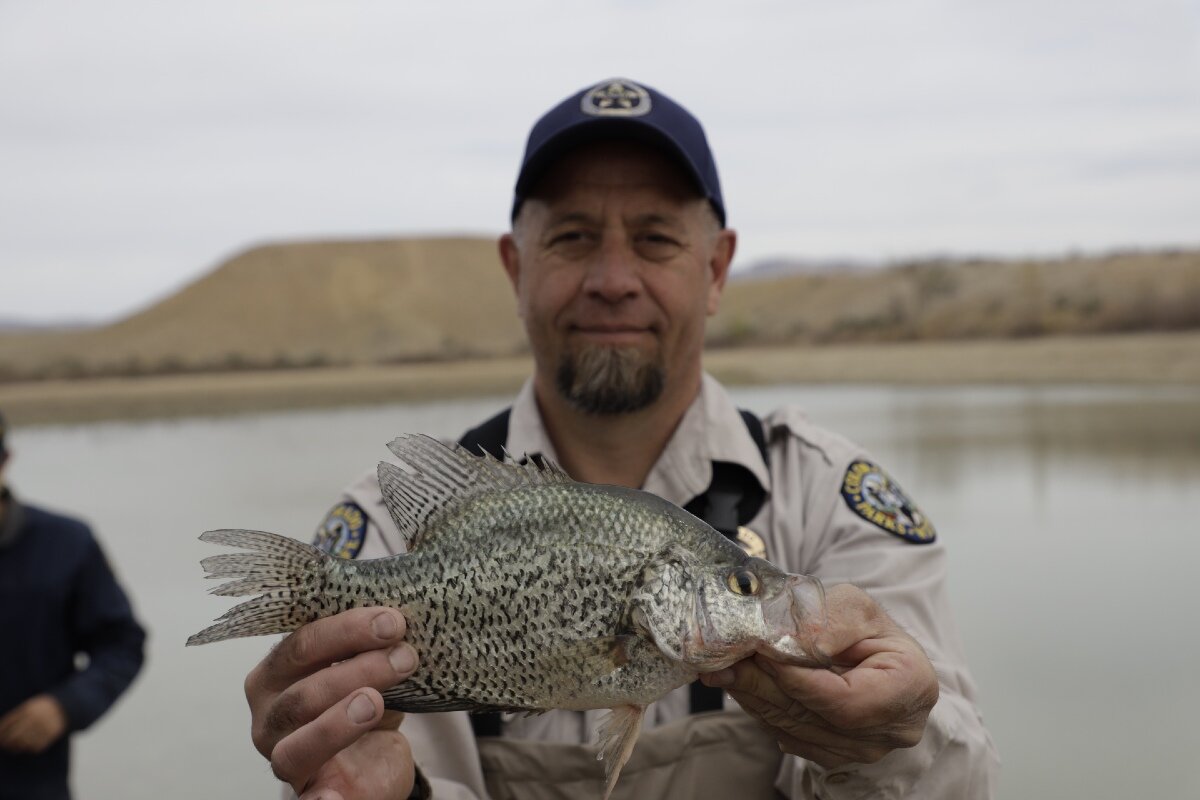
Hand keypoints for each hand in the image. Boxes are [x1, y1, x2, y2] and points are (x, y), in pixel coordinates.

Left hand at [0, 694, 68, 753]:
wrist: (65, 706)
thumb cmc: (41, 708)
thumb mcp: (29, 706)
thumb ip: (17, 716)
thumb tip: (1, 732)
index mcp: (28, 709)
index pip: (9, 723)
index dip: (1, 732)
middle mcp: (35, 717)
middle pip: (15, 734)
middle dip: (7, 741)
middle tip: (4, 745)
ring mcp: (44, 725)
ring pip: (25, 742)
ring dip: (18, 747)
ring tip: (14, 748)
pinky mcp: (52, 733)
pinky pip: (37, 745)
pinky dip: (31, 748)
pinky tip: (28, 747)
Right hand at [245, 607, 420, 799]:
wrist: (374, 754)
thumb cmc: (362, 698)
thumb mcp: (364, 664)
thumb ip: (370, 641)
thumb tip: (397, 614)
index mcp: (275, 673)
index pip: (301, 645)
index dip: (347, 630)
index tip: (391, 621)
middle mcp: (270, 716)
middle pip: (303, 694)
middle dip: (358, 670)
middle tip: (404, 657)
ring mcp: (283, 759)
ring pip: (299, 745)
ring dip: (341, 721)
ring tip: (375, 702)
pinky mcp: (310, 795)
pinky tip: (333, 796)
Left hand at [701, 584, 937, 767]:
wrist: (871, 651)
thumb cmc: (868, 627)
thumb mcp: (854, 607)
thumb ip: (824, 622)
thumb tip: (782, 641)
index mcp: (911, 687)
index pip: (846, 702)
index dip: (799, 682)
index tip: (762, 655)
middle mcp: (893, 729)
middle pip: (814, 718)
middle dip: (763, 686)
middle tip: (724, 663)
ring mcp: (864, 749)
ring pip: (795, 729)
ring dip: (753, 698)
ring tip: (723, 669)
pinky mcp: (835, 754)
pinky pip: (789, 736)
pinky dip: (761, 709)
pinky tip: (741, 684)